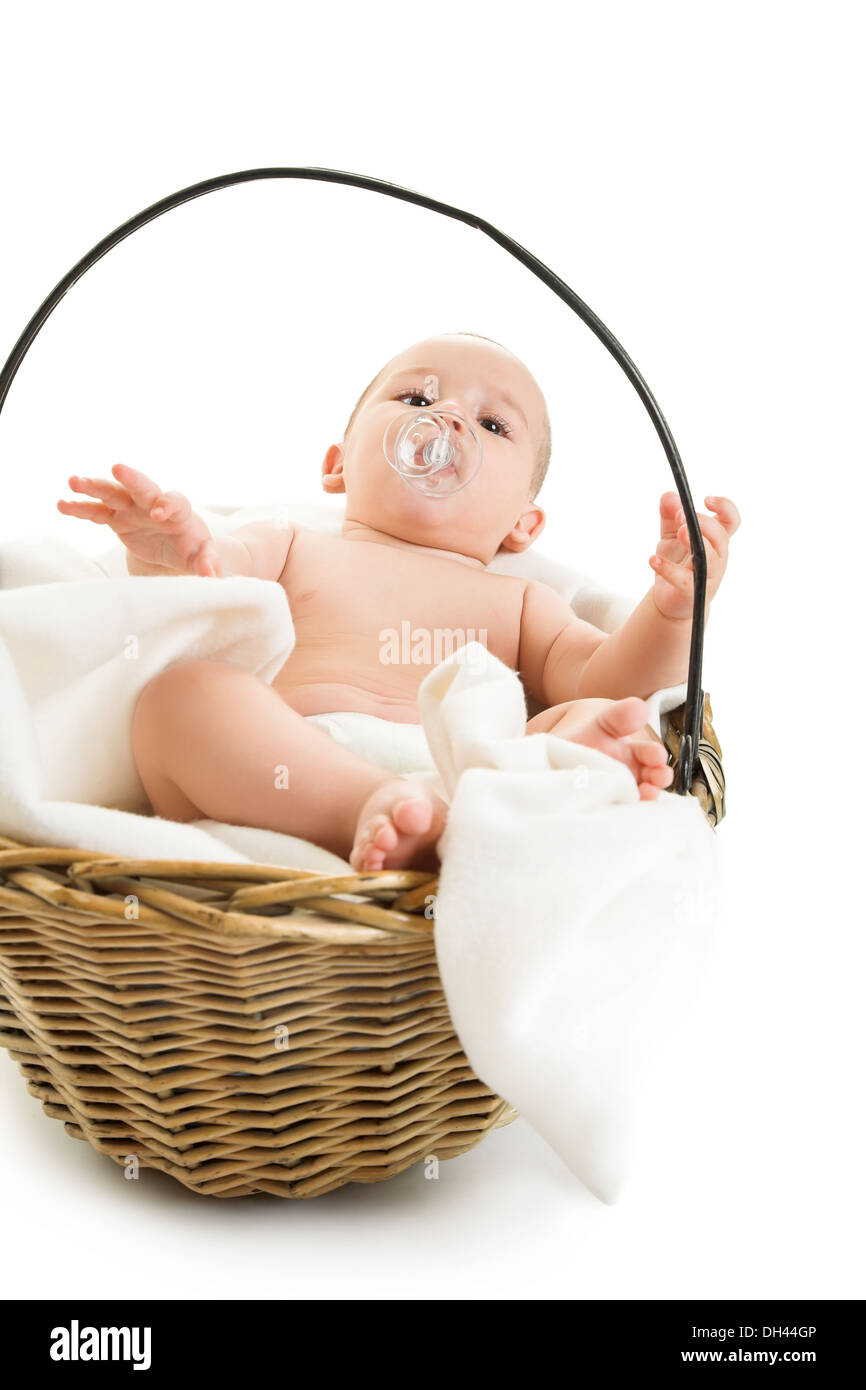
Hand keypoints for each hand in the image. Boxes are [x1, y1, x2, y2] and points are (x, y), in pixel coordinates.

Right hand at [56, 464, 220, 575]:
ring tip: (73, 481)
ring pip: (113, 493)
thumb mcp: (202, 557)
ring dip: (95, 486)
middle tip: (118, 469)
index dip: (166, 505)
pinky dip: (81, 508)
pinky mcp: (117, 518)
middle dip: (131, 478)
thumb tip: (210, 575)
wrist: (179, 547)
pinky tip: (62, 504)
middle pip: (143, 487)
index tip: (158, 513)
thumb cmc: (194, 550)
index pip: (174, 502)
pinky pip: (97, 511)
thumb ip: (207, 562)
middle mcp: (154, 503)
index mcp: (179, 512)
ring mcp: (133, 508)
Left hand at [649, 492, 740, 620]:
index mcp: (715, 540)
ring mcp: (708, 576)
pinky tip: (653, 559)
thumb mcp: (670, 536)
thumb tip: (669, 496)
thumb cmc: (677, 564)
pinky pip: (685, 580)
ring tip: (679, 531)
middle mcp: (717, 557)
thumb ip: (669, 515)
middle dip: (704, 523)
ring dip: (695, 541)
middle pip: (721, 536)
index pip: (731, 521)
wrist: (670, 600)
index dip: (725, 508)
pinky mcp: (693, 592)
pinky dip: (668, 569)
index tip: (706, 499)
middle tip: (681, 516)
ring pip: (710, 558)